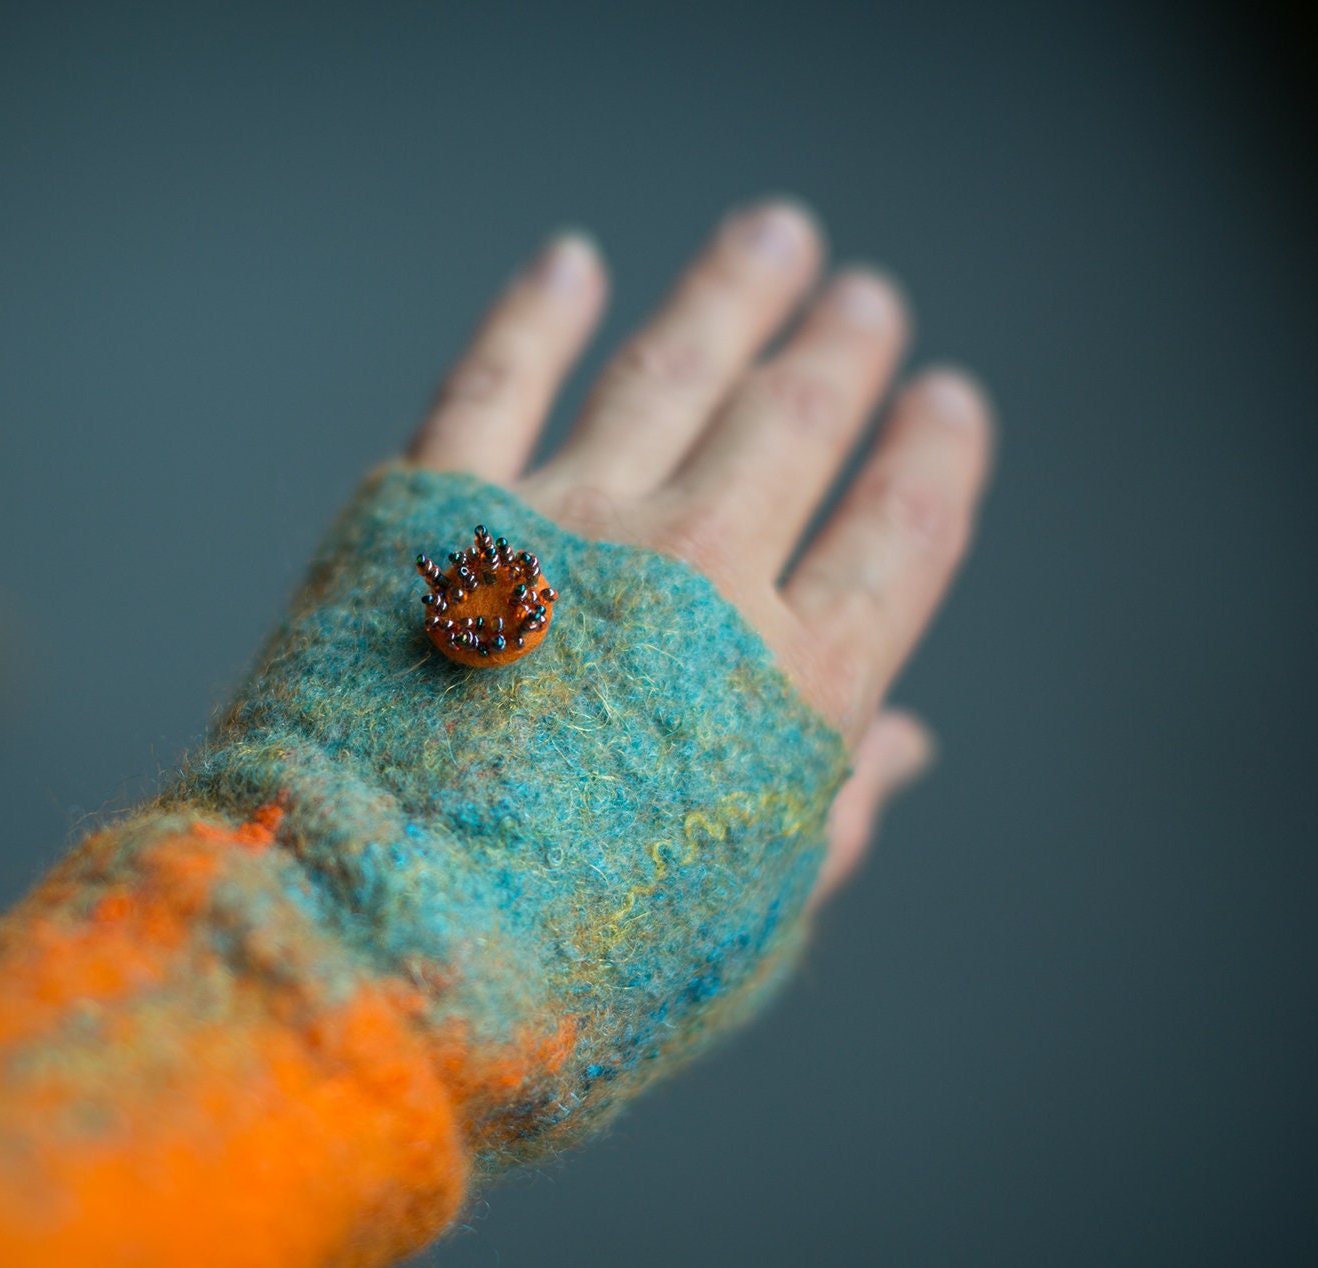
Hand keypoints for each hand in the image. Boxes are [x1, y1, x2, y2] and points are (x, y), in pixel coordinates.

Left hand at [408, 200, 992, 904]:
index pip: (896, 537)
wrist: (369, 956)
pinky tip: (571, 264)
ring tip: (774, 236)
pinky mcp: (430, 516)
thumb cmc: (565, 981)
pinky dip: (536, 314)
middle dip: (838, 353)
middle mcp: (689, 582)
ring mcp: (557, 534)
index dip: (932, 460)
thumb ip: (830, 817)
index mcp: (787, 688)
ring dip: (728, 299)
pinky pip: (494, 381)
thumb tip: (908, 745)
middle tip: (865, 298)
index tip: (947, 402)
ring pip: (669, 376)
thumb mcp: (739, 925)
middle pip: (791, 427)